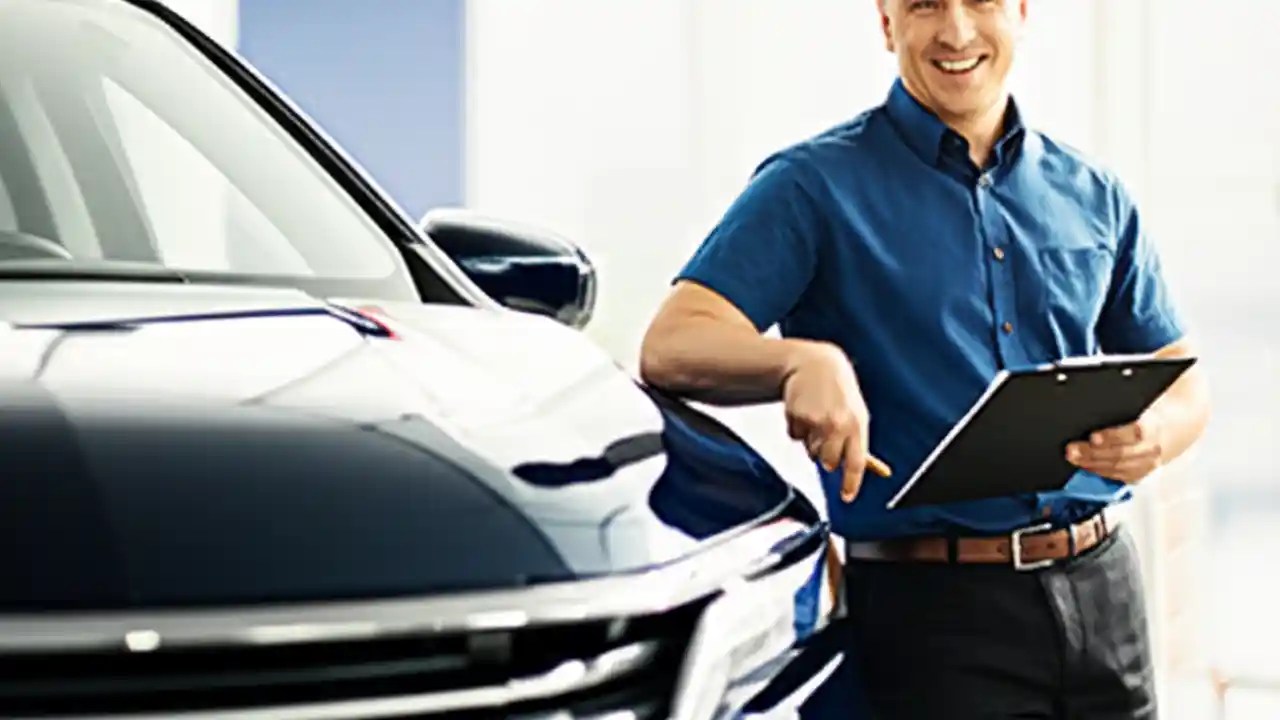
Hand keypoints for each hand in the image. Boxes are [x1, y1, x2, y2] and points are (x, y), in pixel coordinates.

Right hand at [782, 342, 871, 502]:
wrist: (815, 364)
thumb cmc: (840, 392)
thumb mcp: (857, 416)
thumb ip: (863, 447)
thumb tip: (883, 471)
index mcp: (857, 425)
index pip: (857, 462)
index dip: (851, 482)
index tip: (846, 497)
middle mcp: (838, 424)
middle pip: (829, 463)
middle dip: (826, 457)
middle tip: (826, 437)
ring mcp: (816, 420)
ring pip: (810, 452)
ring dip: (811, 442)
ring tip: (816, 419)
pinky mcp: (797, 415)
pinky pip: (795, 436)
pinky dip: (798, 428)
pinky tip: (804, 410)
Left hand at [1066, 410, 1165, 483]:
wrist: (1183, 421)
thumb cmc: (1159, 407)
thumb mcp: (1144, 400)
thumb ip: (1123, 404)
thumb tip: (1094, 403)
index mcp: (1156, 425)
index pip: (1135, 433)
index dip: (1113, 436)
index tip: (1094, 436)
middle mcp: (1154, 447)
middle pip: (1121, 453)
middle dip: (1093, 453)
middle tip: (1072, 449)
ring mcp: (1151, 462)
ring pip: (1120, 468)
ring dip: (1093, 464)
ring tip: (1074, 458)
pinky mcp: (1145, 471)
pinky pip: (1123, 476)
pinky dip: (1103, 472)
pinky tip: (1088, 467)